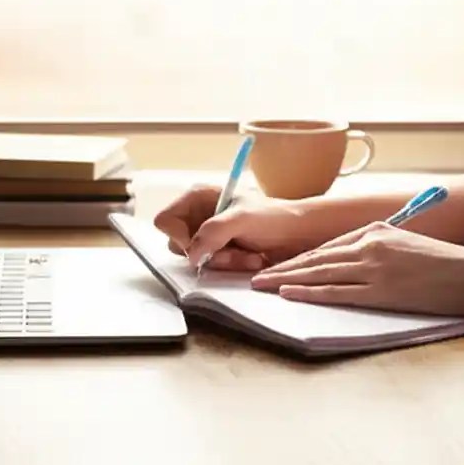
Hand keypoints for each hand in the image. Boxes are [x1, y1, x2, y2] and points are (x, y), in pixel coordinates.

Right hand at [152, 185, 323, 270]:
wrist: (298, 234)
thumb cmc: (273, 217)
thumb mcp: (242, 218)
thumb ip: (213, 232)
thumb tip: (192, 255)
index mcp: (197, 197)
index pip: (165, 220)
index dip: (177, 235)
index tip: (198, 244)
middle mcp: (198, 215)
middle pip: (178, 244)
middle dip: (208, 252)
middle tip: (232, 249)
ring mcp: (208, 236)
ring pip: (197, 260)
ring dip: (224, 260)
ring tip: (248, 254)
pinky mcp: (220, 252)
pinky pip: (212, 268)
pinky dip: (232, 266)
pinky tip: (251, 258)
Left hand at [250, 221, 463, 315]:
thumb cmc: (444, 264)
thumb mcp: (408, 244)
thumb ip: (380, 248)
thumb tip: (355, 260)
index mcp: (376, 231)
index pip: (328, 247)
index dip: (301, 259)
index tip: (281, 267)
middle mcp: (369, 245)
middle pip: (316, 258)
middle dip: (283, 268)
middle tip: (256, 277)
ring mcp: (373, 268)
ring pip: (318, 273)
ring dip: (286, 280)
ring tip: (261, 286)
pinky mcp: (379, 291)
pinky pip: (335, 292)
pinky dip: (308, 292)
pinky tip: (288, 293)